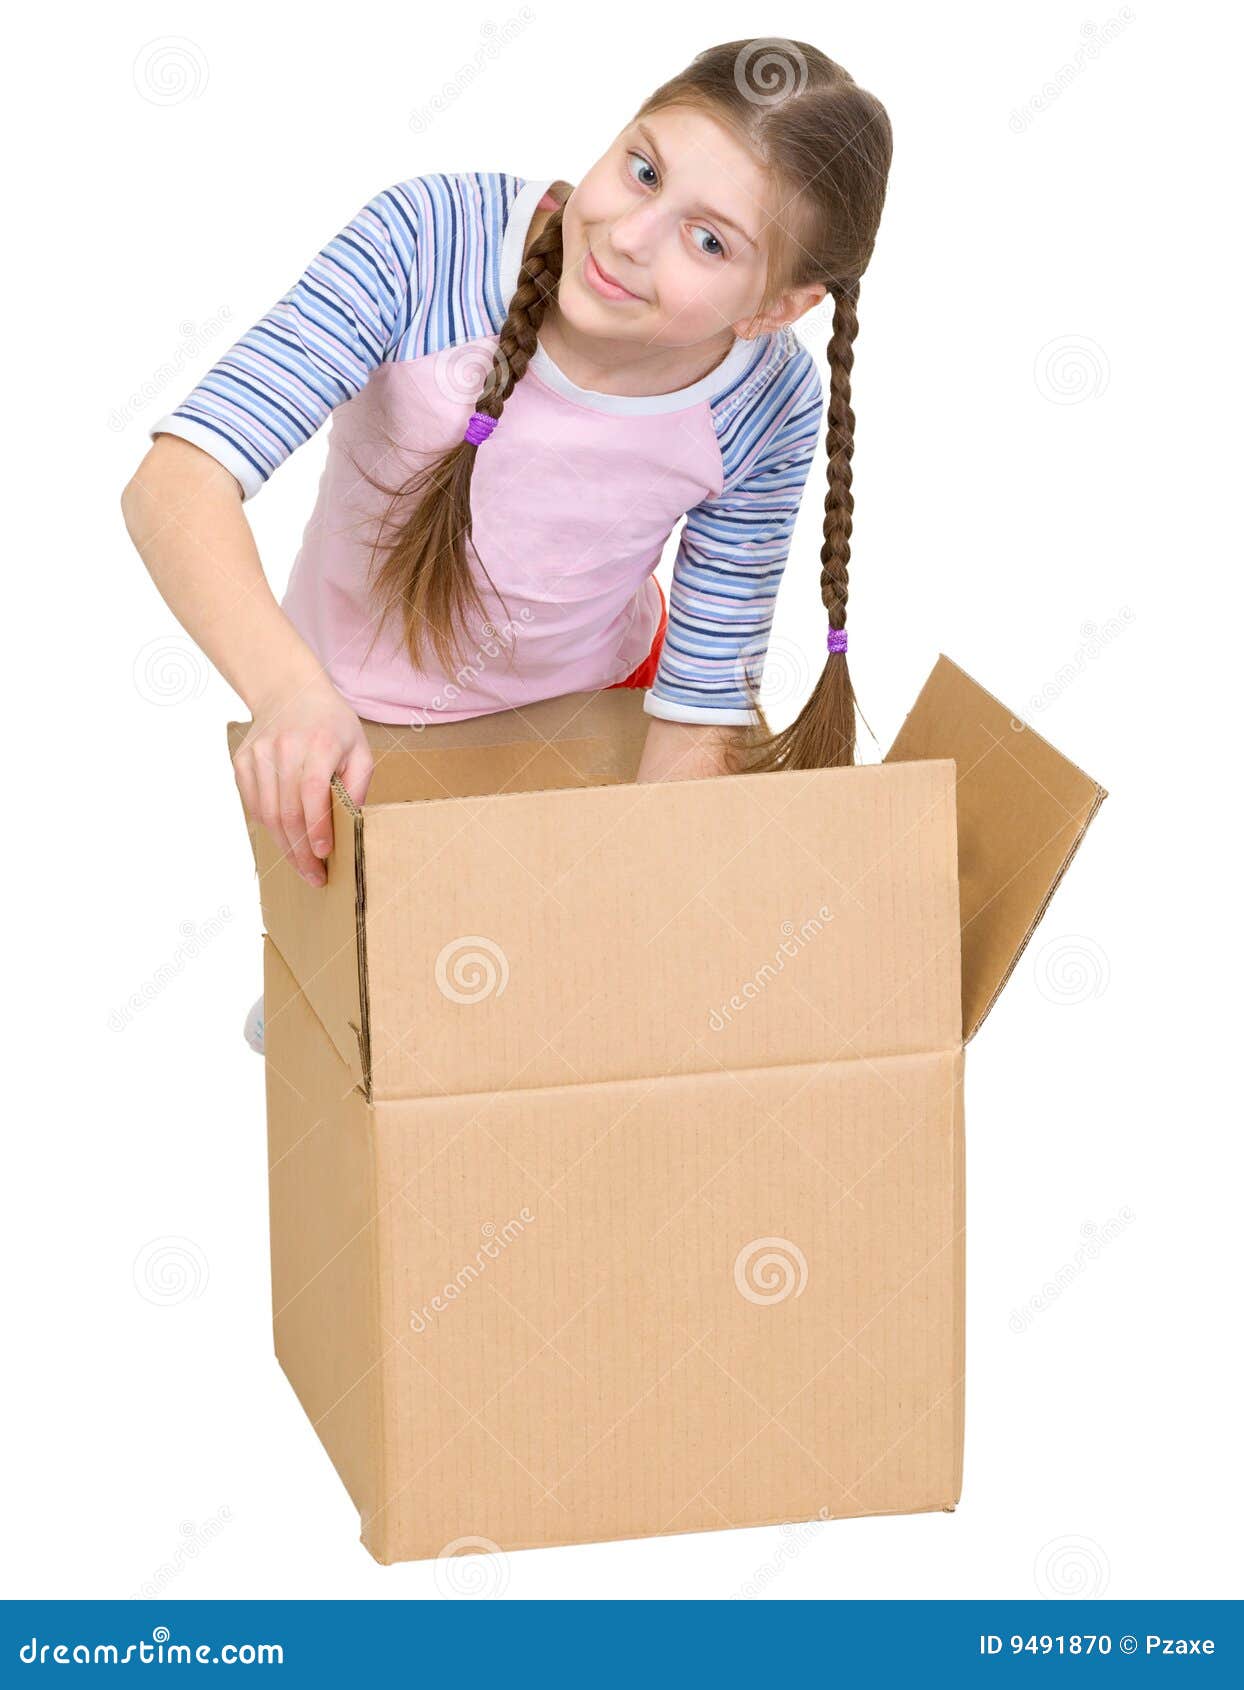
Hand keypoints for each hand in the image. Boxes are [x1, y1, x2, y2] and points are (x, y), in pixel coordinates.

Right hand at [233, 677, 373, 886]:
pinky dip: (268, 827)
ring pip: (267, 813)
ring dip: (284, 846)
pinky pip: (253, 805)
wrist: (290, 693)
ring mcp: (258, 754)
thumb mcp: (359, 748)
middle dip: (301, 850)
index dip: (316, 828)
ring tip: (300, 865)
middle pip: (287, 810)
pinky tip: (284, 838)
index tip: (324, 854)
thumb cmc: (331, 725)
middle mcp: (284, 747)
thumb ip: (358, 785)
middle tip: (314, 875)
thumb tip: (352, 824)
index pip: (312, 793)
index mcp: (319, 742)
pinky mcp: (242, 761)